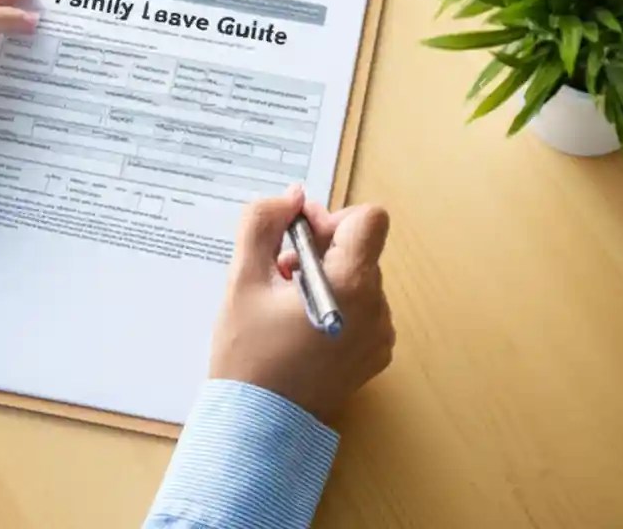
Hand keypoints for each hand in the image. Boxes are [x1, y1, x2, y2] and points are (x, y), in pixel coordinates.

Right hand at [210, 184, 393, 423]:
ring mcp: (379, 336)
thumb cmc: (248, 356)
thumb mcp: (242, 280)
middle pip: (361, 250)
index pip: (369, 220)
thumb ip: (262, 223)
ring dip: (325, 279)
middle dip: (320, 251)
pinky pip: (362, 311)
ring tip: (285, 305)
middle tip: (279, 274)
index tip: (298, 239)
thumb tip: (291, 197)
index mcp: (353, 286)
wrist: (257, 425)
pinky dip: (335, 307)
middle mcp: (377, 309)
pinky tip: (299, 326)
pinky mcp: (374, 356)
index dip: (332, 219)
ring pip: (359, 280)